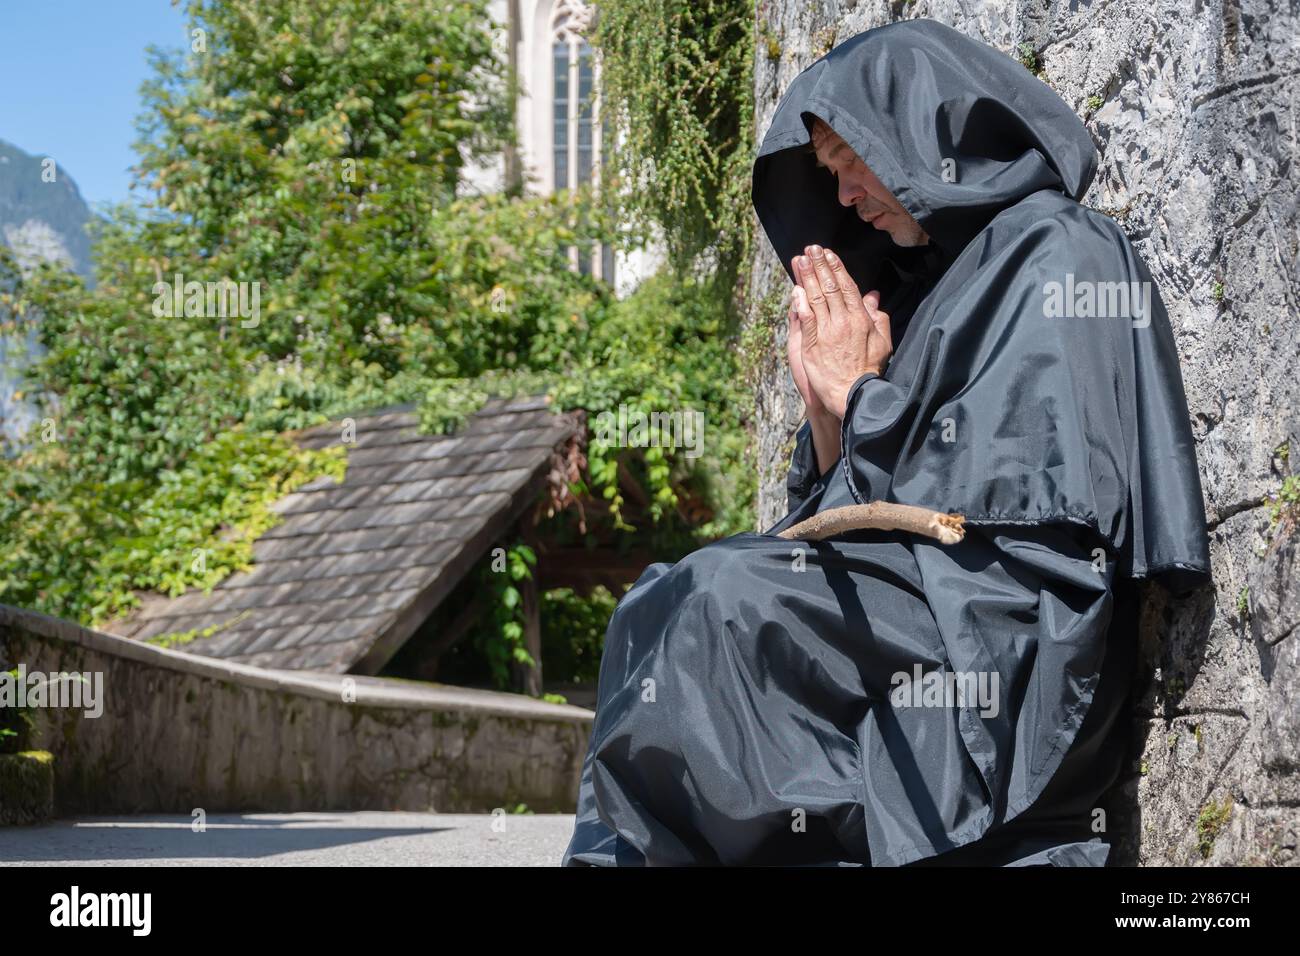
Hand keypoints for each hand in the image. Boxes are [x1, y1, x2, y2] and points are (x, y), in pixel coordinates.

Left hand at [792, 244, 891, 418]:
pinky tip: (795, 290)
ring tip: (799, 261)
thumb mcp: (882, 341)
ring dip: (807, 278)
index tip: (829, 254)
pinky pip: (806, 319)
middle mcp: (843, 322)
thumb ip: (878, 316)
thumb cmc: (869, 370)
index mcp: (861, 319)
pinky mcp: (813, 345)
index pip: (847, 287)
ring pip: (815, 299)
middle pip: (829, 287)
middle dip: (819, 266)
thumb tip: (873, 296)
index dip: (837, 268)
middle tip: (811, 249)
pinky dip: (800, 303)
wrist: (854, 394)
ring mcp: (827, 333)